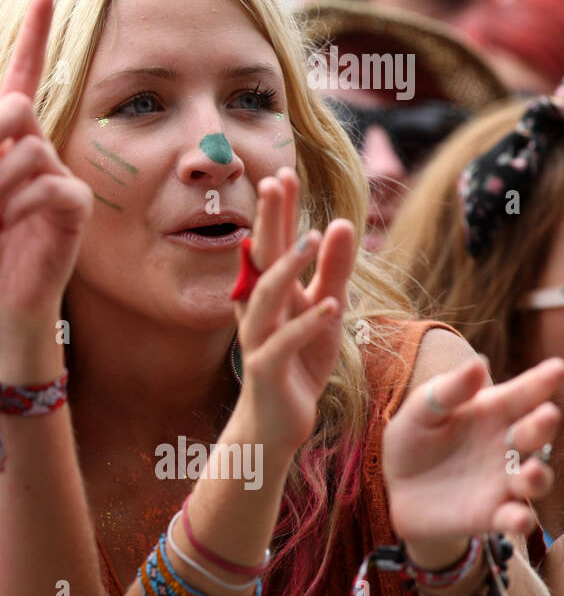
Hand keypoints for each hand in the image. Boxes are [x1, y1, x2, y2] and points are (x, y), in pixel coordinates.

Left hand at [0, 0, 91, 378]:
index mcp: (1, 141)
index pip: (21, 78)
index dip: (35, 35)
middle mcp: (33, 150)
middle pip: (18, 108)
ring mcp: (56, 175)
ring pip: (29, 151)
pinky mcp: (73, 205)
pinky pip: (49, 185)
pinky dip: (16, 203)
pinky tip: (2, 226)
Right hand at [233, 168, 355, 456]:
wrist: (277, 423)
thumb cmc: (299, 363)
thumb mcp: (324, 311)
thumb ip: (333, 271)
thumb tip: (340, 223)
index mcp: (267, 292)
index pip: (270, 242)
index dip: (276, 210)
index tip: (282, 171)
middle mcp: (255, 309)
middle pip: (260, 257)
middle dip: (269, 220)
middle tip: (275, 181)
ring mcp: (257, 338)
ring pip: (267, 297)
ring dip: (288, 266)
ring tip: (313, 238)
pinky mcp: (266, 370)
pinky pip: (284, 342)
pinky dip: (306, 324)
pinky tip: (330, 306)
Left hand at [385, 355, 562, 556]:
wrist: (396, 489)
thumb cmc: (413, 441)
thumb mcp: (421, 412)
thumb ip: (448, 391)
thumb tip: (479, 363)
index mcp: (491, 412)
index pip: (520, 394)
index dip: (540, 381)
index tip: (556, 367)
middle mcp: (506, 446)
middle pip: (534, 433)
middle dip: (543, 426)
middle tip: (546, 414)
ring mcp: (503, 481)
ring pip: (534, 479)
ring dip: (538, 477)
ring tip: (531, 470)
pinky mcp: (493, 514)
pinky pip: (514, 518)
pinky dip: (520, 519)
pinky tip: (518, 519)